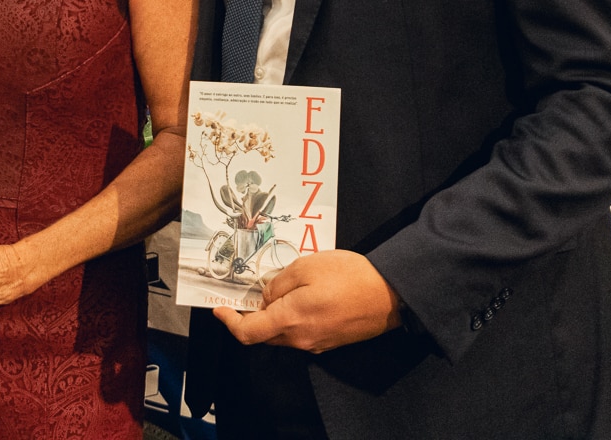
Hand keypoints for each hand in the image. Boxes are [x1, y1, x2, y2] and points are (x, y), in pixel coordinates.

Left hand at [212, 250, 401, 353]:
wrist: (392, 294)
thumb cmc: (348, 275)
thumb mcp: (306, 267)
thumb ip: (279, 284)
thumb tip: (266, 298)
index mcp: (290, 320)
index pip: (248, 333)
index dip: (229, 322)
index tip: (218, 308)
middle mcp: (300, 339)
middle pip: (263, 335)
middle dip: (249, 317)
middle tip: (244, 294)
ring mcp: (317, 343)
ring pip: (282, 334)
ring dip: (270, 318)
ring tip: (271, 292)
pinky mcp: (330, 341)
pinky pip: (299, 333)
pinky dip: (289, 319)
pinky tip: (296, 299)